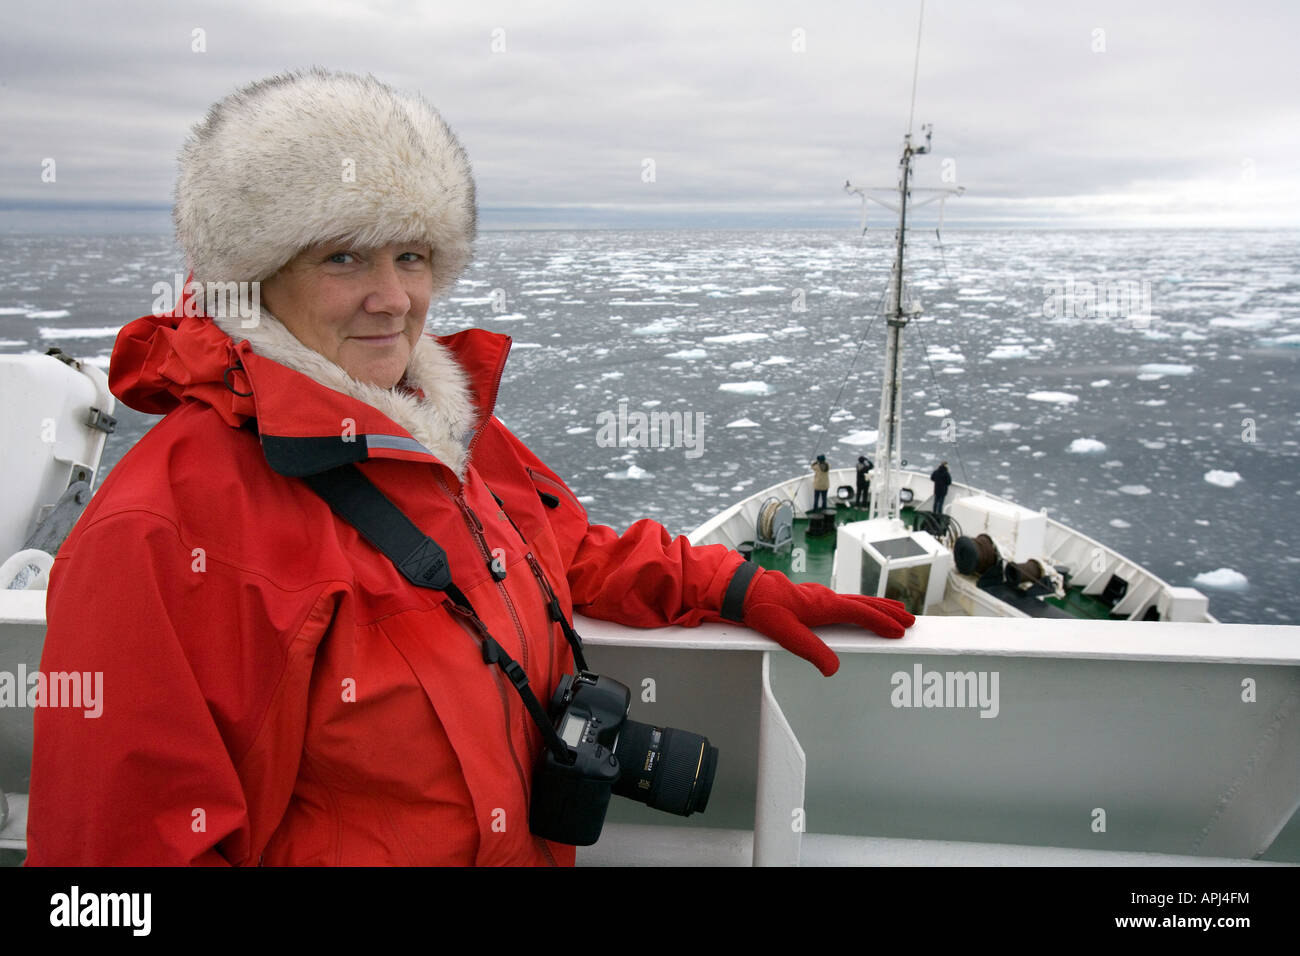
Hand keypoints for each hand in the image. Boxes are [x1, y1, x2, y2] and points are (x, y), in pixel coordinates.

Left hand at [737, 569, 914, 676]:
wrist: (746, 591)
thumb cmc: (764, 610)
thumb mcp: (786, 634)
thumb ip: (811, 651)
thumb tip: (833, 670)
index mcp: (824, 606)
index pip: (860, 613)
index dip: (881, 622)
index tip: (900, 630)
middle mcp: (827, 598)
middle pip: (865, 604)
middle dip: (889, 613)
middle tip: (911, 621)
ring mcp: (822, 596)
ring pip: (858, 600)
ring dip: (879, 607)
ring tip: (897, 611)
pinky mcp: (816, 598)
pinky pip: (848, 601)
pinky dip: (864, 605)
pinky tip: (863, 610)